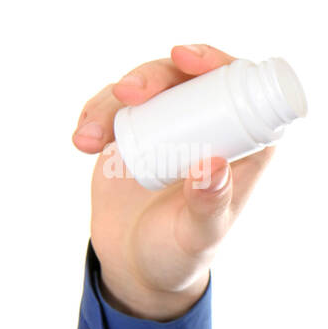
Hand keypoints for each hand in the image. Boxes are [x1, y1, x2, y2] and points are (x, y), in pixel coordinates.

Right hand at [73, 44, 276, 319]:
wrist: (139, 269)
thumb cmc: (181, 255)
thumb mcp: (199, 235)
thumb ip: (208, 206)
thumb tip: (212, 164)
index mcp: (246, 146)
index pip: (242, 90)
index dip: (217, 63)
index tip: (186, 59)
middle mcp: (211, 129)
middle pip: (188, 79)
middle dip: (156, 75)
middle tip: (128, 93)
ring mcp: (171, 128)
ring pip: (149, 87)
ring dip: (115, 99)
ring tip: (90, 138)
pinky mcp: (135, 132)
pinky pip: (115, 107)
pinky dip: (95, 115)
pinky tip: (82, 140)